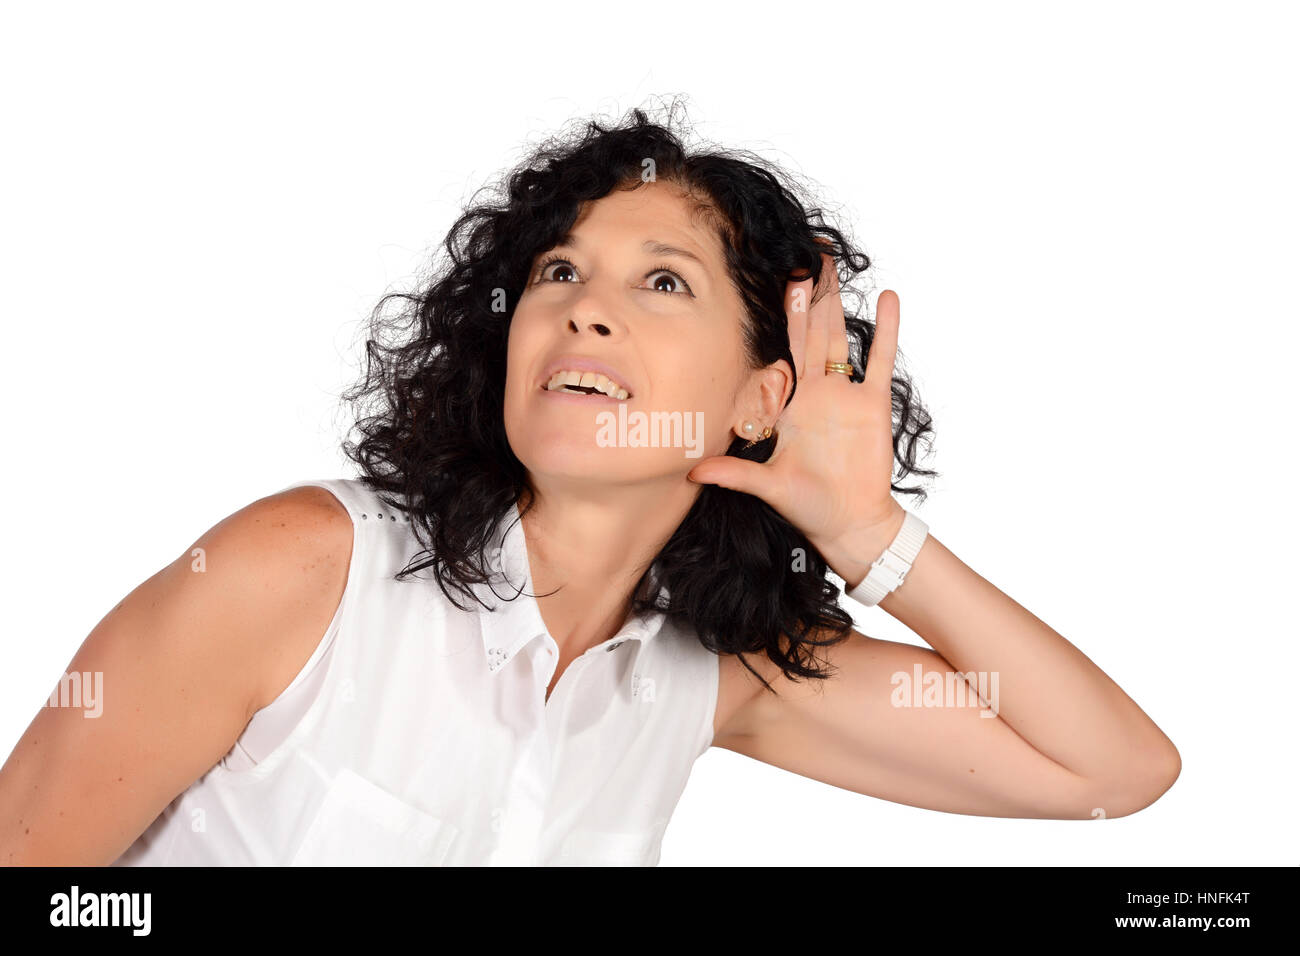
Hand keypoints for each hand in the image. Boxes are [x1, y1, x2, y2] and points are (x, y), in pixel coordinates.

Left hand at [686, 249, 905, 580]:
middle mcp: (817, 392)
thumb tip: (691, 473)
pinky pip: (879, 360)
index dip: (776, 320)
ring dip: (835, 301)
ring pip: (839, 337)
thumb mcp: (767, 486)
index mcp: (791, 404)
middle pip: (809, 332)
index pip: (781, 352)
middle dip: (805, 295)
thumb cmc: (809, 505)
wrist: (850, 523)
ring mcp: (846, 395)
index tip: (768, 284)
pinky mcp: (873, 404)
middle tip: (800, 255)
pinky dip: (885, 330)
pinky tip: (887, 298)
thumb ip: (734, 474)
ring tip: (830, 264)